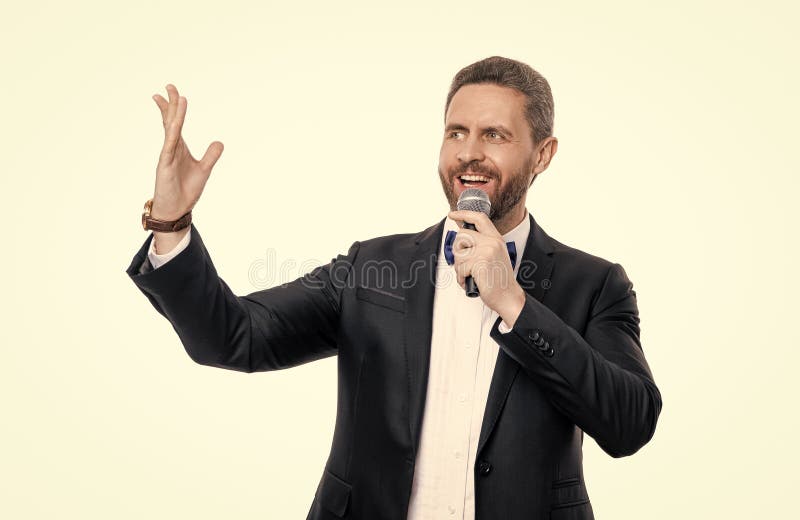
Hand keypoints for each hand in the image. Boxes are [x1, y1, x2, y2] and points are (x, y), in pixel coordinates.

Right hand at [150, 84, 223, 219]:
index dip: (175, 107)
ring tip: (177, 98)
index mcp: (179, 147)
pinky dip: (172, 135)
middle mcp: (171, 148)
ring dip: (174, 115)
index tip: (175, 92)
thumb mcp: (204, 170)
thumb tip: (220, 142)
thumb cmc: (186, 190)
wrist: (177, 209)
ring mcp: (167, 156)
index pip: (175, 123)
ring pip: (170, 130)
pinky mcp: (164, 166)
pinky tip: (174, 125)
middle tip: (170, 85)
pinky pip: (168, 147)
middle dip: (171, 104)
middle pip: (171, 121)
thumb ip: (211, 155)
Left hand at [448, 210, 525, 326]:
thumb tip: (462, 234)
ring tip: (470, 275)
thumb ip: (481, 243)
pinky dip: (461, 278)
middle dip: (458, 250)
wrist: (507, 296)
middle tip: (464, 263)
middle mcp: (492, 242)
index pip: (479, 218)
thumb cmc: (498, 279)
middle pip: (462, 235)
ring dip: (459, 268)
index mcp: (496, 238)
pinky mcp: (480, 263)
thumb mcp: (494, 255)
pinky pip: (460, 268)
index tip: (453, 214)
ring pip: (458, 253)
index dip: (464, 214)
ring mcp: (486, 252)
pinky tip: (471, 281)